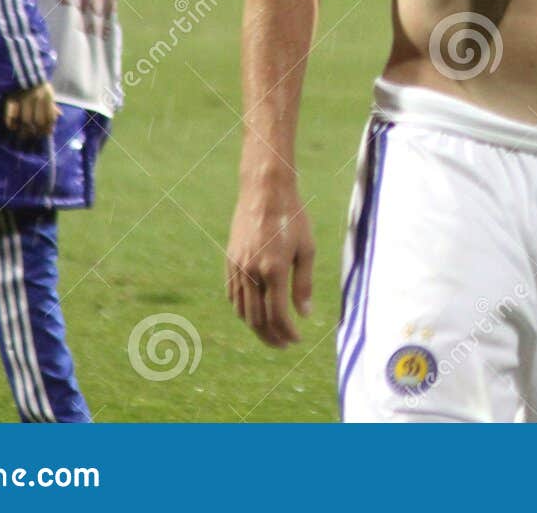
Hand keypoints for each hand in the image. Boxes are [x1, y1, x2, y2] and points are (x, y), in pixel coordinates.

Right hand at [3, 82, 58, 138]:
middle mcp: (36, 98)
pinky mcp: (10, 99)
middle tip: (35, 136)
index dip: (48, 128)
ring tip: (25, 136)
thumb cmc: (37, 83)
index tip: (46, 134)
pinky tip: (14, 128)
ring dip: (25, 131)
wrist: (22, 70)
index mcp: (47, 96)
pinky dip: (11, 124)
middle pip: (38, 121)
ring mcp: (23, 99)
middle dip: (37, 132)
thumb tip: (59, 115)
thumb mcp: (48, 90)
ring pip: (25, 121)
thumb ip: (52, 103)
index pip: (50, 117)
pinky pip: (10, 115)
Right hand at [226, 176, 314, 347]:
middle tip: (284, 345)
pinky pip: (233, 295)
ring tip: (271, 334)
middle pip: (257, 318)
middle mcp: (252, 272)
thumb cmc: (292, 217)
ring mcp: (237, 267)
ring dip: (256, 327)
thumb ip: (304, 283)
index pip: (277, 314)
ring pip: (242, 310)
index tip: (297, 339)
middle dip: (271, 336)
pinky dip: (243, 310)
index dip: (287, 332)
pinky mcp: (230, 261)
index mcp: (274, 269)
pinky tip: (254, 314)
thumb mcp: (306, 248)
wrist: (264, 191)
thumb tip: (304, 314)